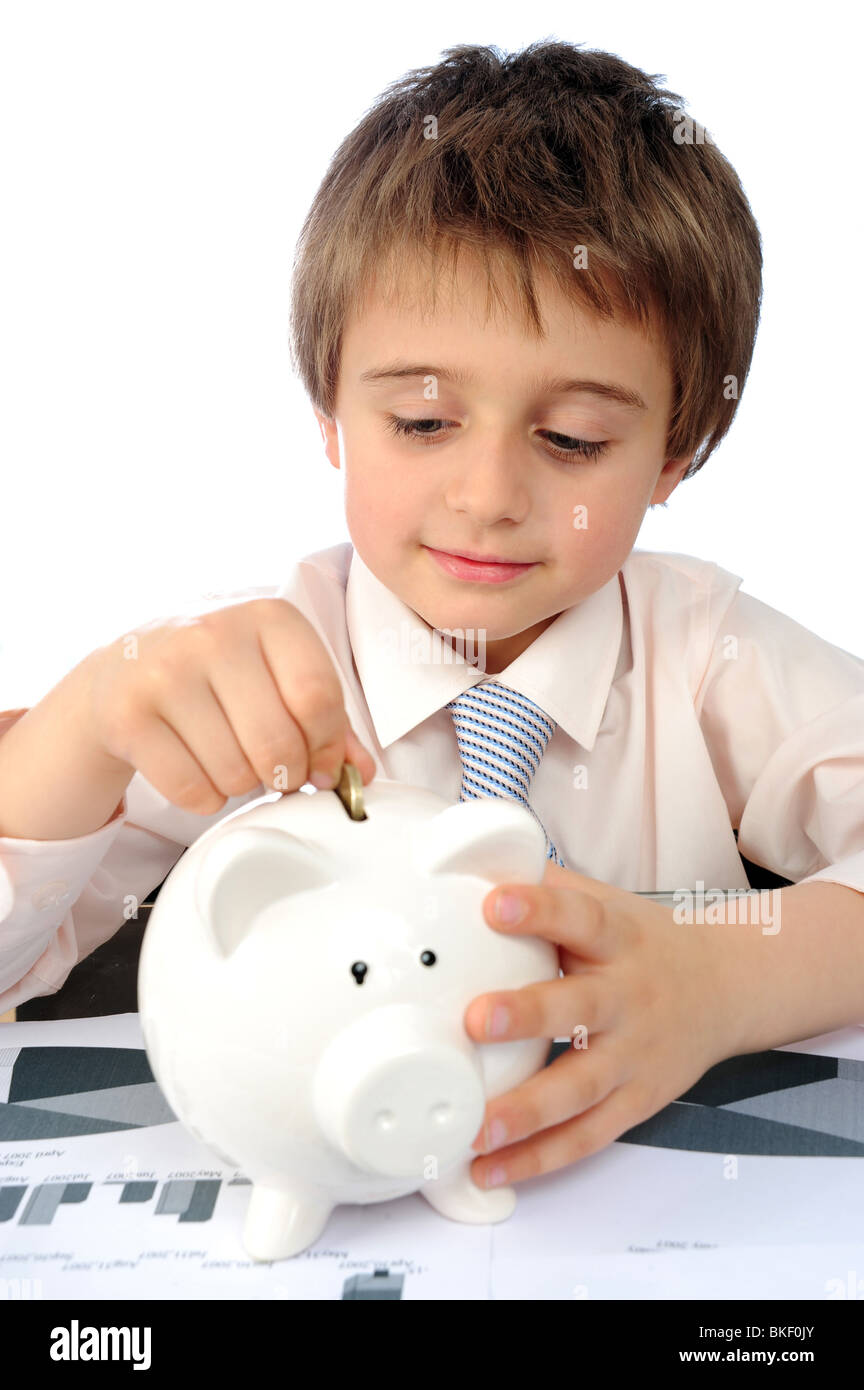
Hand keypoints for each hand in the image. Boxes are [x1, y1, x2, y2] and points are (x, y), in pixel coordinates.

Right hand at [77, 597, 376, 813]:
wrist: (122, 669)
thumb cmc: (216, 673)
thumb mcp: (276, 674)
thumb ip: (325, 720)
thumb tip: (360, 772)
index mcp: (267, 617)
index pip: (317, 696)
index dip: (327, 746)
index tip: (322, 765)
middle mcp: (214, 635)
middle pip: (278, 742)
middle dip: (286, 774)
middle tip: (277, 771)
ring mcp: (165, 672)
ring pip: (235, 772)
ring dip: (242, 785)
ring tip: (230, 759)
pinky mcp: (128, 715)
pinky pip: (192, 790)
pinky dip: (204, 797)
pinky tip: (197, 769)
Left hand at [463, 862, 734, 1188]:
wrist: (726, 989)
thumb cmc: (641, 942)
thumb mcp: (606, 902)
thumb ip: (545, 886)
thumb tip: (466, 860)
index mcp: (617, 938)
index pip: (579, 916)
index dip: (537, 909)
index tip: (493, 905)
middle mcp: (628, 997)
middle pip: (580, 1008)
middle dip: (528, 1015)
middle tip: (477, 1020)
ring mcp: (634, 1056)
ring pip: (581, 1087)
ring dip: (526, 1111)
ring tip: (474, 1125)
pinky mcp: (636, 1103)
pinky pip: (586, 1137)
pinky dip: (539, 1159)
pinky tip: (489, 1168)